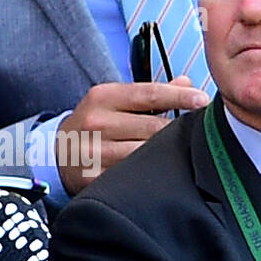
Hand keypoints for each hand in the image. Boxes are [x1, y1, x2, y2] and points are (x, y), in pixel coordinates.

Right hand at [57, 76, 208, 195]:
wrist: (57, 153)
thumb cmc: (94, 124)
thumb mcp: (114, 101)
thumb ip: (150, 93)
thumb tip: (187, 83)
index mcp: (103, 97)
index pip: (149, 94)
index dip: (179, 97)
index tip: (203, 100)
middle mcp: (97, 121)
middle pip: (154, 126)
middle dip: (179, 128)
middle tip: (197, 131)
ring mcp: (95, 150)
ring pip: (148, 152)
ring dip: (168, 152)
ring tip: (183, 151)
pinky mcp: (96, 177)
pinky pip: (135, 174)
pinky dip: (152, 171)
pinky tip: (161, 170)